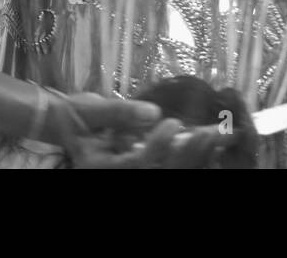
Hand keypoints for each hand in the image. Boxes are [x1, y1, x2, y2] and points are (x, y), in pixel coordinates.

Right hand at [45, 91, 236, 168]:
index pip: (136, 164)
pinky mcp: (147, 168)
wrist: (65, 128)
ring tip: (221, 135)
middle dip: (191, 154)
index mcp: (101, 167)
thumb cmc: (73, 117)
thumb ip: (118, 113)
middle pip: (162, 172)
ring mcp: (134, 174)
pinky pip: (175, 168)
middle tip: (213, 131)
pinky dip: (196, 157)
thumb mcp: (88, 111)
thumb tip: (152, 112)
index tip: (173, 123)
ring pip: (172, 173)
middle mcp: (120, 176)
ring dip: (199, 156)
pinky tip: (213, 142)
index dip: (158, 147)